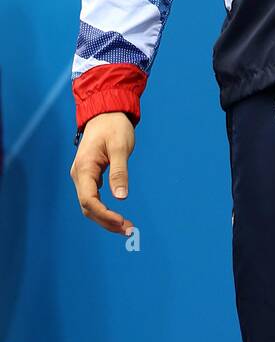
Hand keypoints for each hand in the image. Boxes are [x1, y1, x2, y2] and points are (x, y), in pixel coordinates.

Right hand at [70, 112, 135, 234]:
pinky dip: (105, 209)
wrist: (106, 111)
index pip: (89, 200)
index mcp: (84, 168)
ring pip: (90, 204)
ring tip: (126, 226)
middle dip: (106, 221)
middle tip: (129, 230)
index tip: (122, 222)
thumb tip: (121, 197)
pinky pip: (93, 198)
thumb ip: (120, 172)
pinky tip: (117, 215)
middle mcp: (79, 175)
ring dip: (106, 218)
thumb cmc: (114, 126)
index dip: (104, 215)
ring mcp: (83, 175)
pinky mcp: (89, 175)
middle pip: (88, 207)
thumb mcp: (120, 147)